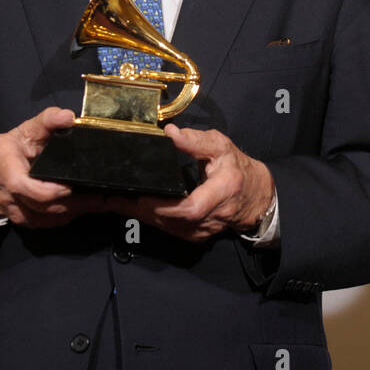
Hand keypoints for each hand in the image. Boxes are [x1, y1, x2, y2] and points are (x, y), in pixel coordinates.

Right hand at [0, 107, 106, 226]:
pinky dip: (68, 216)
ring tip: (102, 202)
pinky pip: (47, 223)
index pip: (18, 182)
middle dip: (72, 202)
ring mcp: (11, 206)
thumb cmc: (15, 147)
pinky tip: (88, 208)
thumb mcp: (29, 128)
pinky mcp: (22, 218)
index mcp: (4, 159)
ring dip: (75, 211)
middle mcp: (4, 186)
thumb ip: (48, 120)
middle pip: (39, 204)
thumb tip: (68, 116)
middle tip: (101, 197)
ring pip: (46, 217)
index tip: (68, 187)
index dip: (45, 190)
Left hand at [104, 125, 275, 243]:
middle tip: (113, 196)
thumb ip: (196, 140)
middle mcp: (212, 217)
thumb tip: (171, 132)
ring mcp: (203, 231)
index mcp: (222, 192)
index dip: (162, 206)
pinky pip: (168, 230)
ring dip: (140, 215)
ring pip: (166, 227)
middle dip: (140, 209)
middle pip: (170, 220)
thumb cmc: (238, 169)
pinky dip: (151, 219)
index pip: (189, 208)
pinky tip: (135, 208)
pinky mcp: (195, 236)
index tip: (139, 195)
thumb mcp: (222, 147)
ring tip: (115, 201)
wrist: (256, 196)